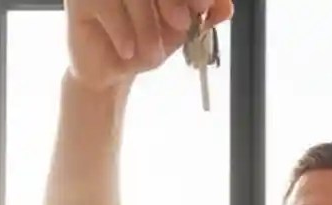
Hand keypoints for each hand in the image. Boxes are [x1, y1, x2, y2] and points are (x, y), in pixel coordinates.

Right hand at [65, 0, 234, 90]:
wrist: (114, 71)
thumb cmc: (147, 42)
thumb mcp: (182, 32)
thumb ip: (205, 15)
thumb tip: (226, 7)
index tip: (204, 5)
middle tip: (180, 24)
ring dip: (146, 25)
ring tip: (151, 53)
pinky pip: (105, 4)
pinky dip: (122, 30)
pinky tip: (128, 51)